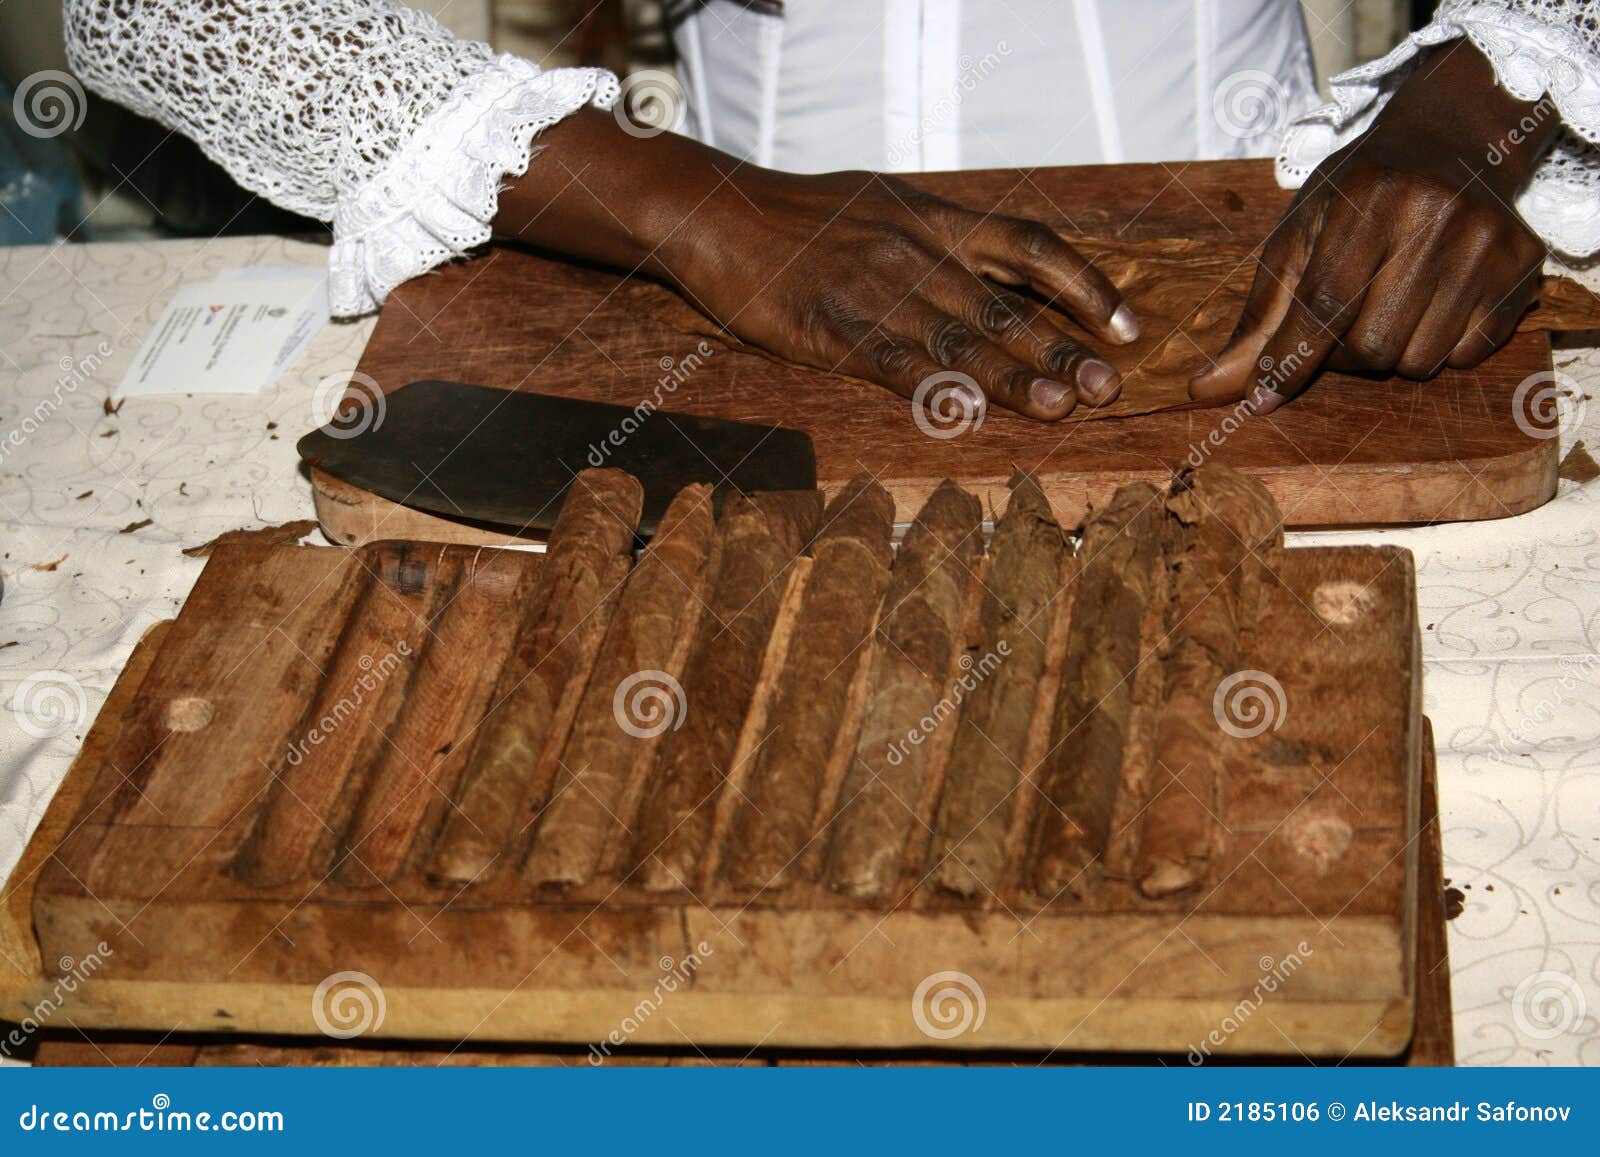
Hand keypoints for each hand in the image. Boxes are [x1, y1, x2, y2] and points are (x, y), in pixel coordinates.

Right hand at [659, 167, 1139, 419]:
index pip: (1031, 247)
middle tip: (1108, 386)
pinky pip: (888, 363)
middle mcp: (914, 253)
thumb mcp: (887, 202)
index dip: (1085, 286)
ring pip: (954, 339)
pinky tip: (964, 412)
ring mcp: (872, 292)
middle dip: (1061, 347)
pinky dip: (929, 387)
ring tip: (1059, 406)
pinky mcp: (828, 328)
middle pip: (1003, 304)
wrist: (719, 211)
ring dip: (1011, 376)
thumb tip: (1012, 271)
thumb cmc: (807, 214)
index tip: (1126, 325)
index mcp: (934, 218)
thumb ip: (946, 237)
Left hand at [1190, 41, 1557, 413]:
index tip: (1262, 398)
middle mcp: (1436, 215)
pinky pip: (1466, 357)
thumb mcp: (1298, 238)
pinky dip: (1438, 349)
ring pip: (1417, 360)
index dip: (1290, 360)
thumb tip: (1204, 390)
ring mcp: (1487, 241)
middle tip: (1342, 322)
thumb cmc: (1358, 196)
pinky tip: (1431, 303)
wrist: (1449, 143)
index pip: (1324, 304)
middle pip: (1370, 347)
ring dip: (1389, 355)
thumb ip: (1257, 319)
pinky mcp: (1523, 266)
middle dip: (1341, 356)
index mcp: (1369, 199)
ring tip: (1386, 306)